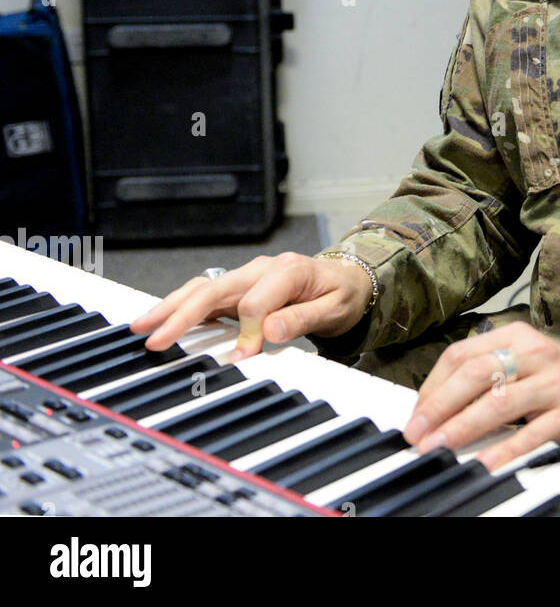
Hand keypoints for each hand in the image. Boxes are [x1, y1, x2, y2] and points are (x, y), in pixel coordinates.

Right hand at [129, 252, 373, 361]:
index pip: (254, 302)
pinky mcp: (239, 288)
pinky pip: (205, 295)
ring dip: (171, 307)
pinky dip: (181, 306)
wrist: (348, 280)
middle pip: (215, 288)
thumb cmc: (342, 293)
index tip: (243, 357)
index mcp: (288, 270)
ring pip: (202, 288)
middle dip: (182, 314)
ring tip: (142, 326)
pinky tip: (160, 320)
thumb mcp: (334, 308)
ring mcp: (247, 277)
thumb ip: (302, 319)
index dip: (247, 332)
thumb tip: (269, 330)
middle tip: (155, 338)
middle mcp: (262, 269)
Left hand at [401, 322, 559, 471]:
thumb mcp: (520, 364)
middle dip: (440, 406)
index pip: (462, 355)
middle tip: (418, 433)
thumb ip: (483, 376)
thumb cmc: (554, 380)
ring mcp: (554, 383)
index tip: (416, 416)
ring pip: (500, 401)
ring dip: (463, 427)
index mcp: (515, 336)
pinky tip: (484, 463)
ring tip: (440, 447)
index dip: (433, 386)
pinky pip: (531, 434)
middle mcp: (535, 353)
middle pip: (477, 373)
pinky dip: (504, 450)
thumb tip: (431, 409)